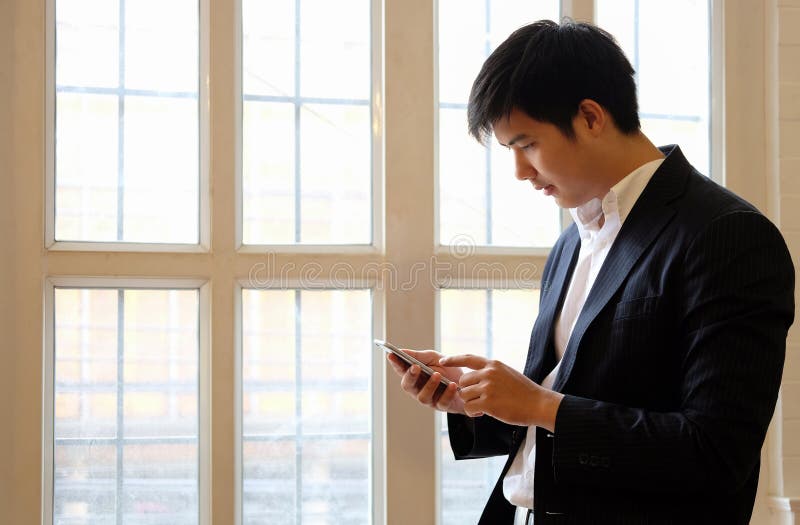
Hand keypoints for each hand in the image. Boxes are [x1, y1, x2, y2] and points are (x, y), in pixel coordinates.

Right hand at [386, 349, 464, 414]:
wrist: (469, 382)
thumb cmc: (448, 369)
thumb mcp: (435, 358)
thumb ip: (419, 356)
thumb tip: (401, 351)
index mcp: (415, 375)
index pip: (401, 370)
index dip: (395, 363)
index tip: (391, 354)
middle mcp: (418, 389)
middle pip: (407, 386)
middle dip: (410, 376)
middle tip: (416, 366)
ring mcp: (429, 399)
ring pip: (423, 397)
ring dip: (429, 385)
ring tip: (437, 375)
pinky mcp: (442, 406)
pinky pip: (442, 402)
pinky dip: (447, 393)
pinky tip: (453, 385)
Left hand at [438, 354, 562, 430]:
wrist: (538, 404)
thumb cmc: (524, 391)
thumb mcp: (507, 373)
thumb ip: (491, 372)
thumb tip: (474, 376)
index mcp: (493, 364)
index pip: (467, 358)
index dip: (453, 359)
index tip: (442, 361)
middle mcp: (489, 373)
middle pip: (462, 381)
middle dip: (467, 392)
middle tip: (479, 399)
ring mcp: (488, 388)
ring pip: (464, 395)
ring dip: (470, 403)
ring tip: (484, 407)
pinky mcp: (488, 403)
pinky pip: (469, 408)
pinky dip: (473, 413)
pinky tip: (483, 413)